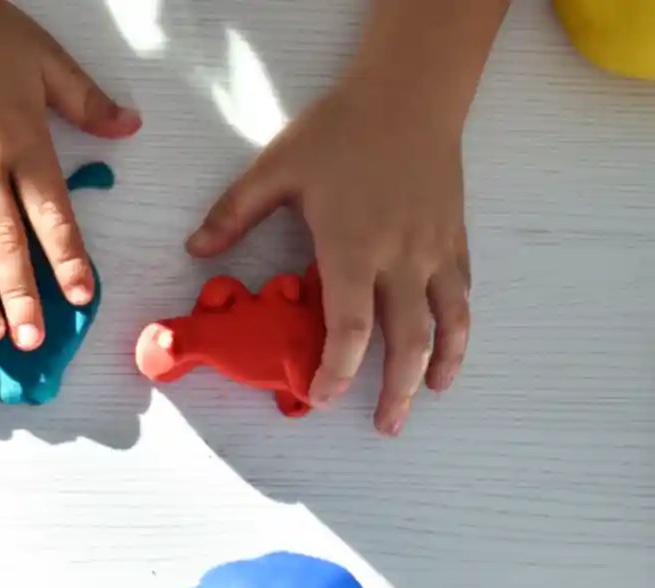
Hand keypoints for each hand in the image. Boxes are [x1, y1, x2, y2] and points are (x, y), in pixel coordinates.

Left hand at [185, 79, 470, 435]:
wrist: (410, 93)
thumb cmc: (340, 130)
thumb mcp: (275, 168)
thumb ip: (232, 214)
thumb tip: (195, 250)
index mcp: (351, 248)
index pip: (348, 329)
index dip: (336, 371)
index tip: (320, 396)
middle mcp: (400, 259)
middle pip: (405, 342)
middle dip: (395, 390)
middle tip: (382, 425)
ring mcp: (435, 251)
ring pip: (447, 325)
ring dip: (439, 368)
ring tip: (427, 399)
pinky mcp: (455, 240)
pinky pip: (462, 296)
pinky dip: (459, 329)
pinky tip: (449, 347)